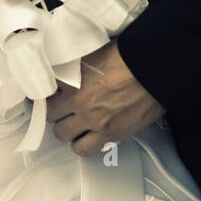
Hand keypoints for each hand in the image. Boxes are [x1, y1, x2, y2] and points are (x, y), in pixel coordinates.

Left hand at [46, 39, 165, 155]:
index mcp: (72, 77)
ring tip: (74, 124)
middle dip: (55, 111)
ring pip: (63, 135)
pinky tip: (87, 136)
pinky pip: (85, 149)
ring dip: (67, 129)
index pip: (45, 90)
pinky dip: (83, 144)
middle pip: (51, 115)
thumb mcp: (95, 51)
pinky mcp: (110, 134)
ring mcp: (93, 119)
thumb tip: (68, 66)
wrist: (155, 69)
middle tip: (62, 108)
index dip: (48, 91)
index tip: (50, 93)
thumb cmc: (130, 56)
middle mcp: (79, 100)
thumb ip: (77, 63)